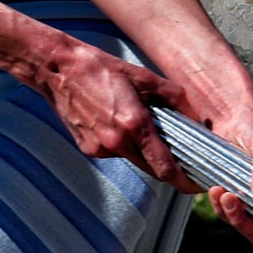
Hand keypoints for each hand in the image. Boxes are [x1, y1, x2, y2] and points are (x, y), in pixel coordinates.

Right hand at [32, 38, 203, 190]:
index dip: (183, 180)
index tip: (196, 184)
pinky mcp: (88, 149)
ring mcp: (100, 149)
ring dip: (144, 152)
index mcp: (134, 125)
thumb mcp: (144, 76)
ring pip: (134, 160)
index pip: (165, 168)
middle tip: (183, 159)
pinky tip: (119, 124)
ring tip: (145, 128)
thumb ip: (174, 97)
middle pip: (152, 169)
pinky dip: (124, 145)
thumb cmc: (101, 68)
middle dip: (168, 167)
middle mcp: (117, 143)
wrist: (56, 70)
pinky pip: (115, 153)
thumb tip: (196, 117)